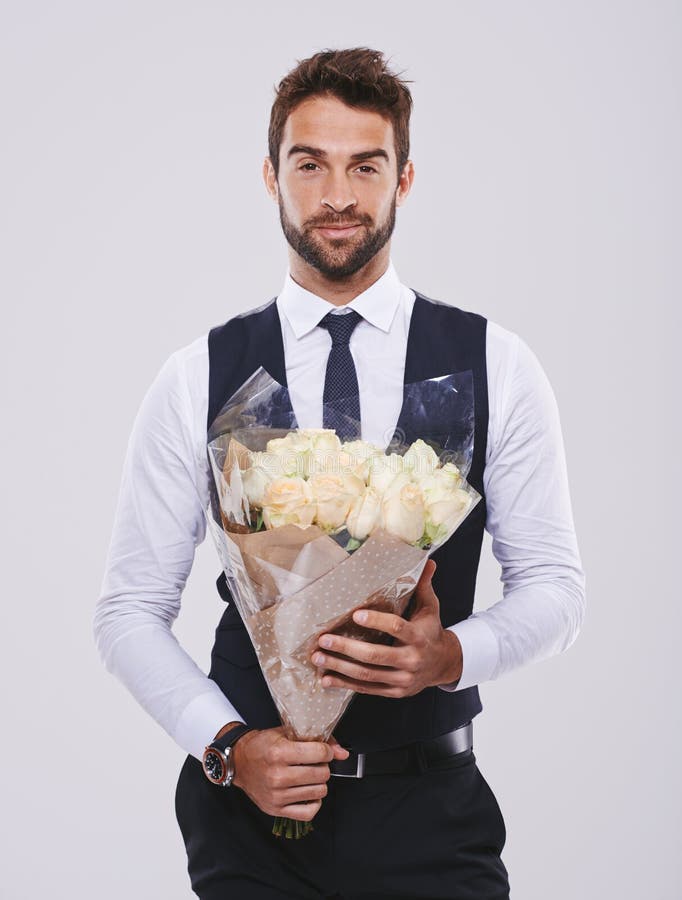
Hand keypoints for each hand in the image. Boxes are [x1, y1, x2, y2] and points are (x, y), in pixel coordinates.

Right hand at [231, 726, 348, 821]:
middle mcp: (277, 776)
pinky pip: (308, 812)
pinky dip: (314, 802)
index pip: (319, 753)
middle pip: (321, 774)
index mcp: (279, 753)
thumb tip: (342, 752)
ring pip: (318, 792)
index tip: (324, 751)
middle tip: (315, 763)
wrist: (240, 762)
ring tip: (311, 776)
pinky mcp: (276, 809)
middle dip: (323, 766)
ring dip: (319, 783)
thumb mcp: (286, 733)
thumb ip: (316, 740)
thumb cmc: (263, 745)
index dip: (327, 750)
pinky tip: (309, 792)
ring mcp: (277, 795)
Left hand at [311, 559, 462, 697]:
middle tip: (324, 639)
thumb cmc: (430, 631)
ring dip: (339, 666)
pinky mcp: (394, 691)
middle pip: (375, 655)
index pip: (397, 628)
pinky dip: (345, 684)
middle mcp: (411, 660)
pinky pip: (367, 689)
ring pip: (367, 675)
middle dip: (346, 648)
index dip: (377, 622)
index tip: (355, 615)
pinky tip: (326, 678)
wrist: (444, 664)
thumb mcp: (430, 608)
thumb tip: (427, 561)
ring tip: (318, 657)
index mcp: (418, 637)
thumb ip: (423, 586)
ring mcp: (402, 679)